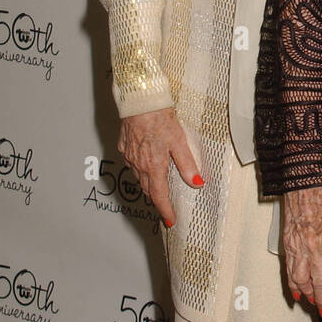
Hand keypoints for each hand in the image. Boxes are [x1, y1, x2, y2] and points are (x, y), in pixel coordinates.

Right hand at [118, 107, 201, 227]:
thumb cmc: (159, 117)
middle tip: (166, 206)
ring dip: (148, 185)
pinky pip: (132, 164)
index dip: (165, 210)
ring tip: (158, 188)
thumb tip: (197, 182)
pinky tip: (145, 165)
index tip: (170, 220)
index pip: (159, 195)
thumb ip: (188, 164)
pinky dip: (140, 170)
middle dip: (157, 199)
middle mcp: (138, 164)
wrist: (139, 101)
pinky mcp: (123, 146)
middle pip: (148, 189)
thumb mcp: (179, 141)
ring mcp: (129, 155)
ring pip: (139, 177)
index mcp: (153, 166)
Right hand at [282, 182, 321, 318]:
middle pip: (318, 281)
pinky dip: (292, 283)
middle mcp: (313, 245)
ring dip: (308, 294)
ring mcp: (298, 245)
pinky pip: (289, 268)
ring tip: (313, 304)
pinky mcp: (288, 242)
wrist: (303, 178)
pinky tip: (297, 292)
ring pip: (301, 278)